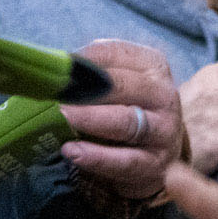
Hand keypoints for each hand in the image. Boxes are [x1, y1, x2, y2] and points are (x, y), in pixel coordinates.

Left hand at [60, 40, 183, 202]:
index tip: (58, 67)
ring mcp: (163, 131)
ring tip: (63, 117)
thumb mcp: (121, 84)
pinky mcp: (154, 164)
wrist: (160, 154)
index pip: (117, 54)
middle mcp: (163, 95)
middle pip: (124, 86)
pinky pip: (124, 160)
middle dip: (87, 88)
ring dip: (91, 119)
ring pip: (127, 122)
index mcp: (153, 66)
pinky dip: (97, 157)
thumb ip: (94, 72)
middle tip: (56, 92)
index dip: (85, 59)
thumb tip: (53, 67)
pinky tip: (72, 151)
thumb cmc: (128, 110)